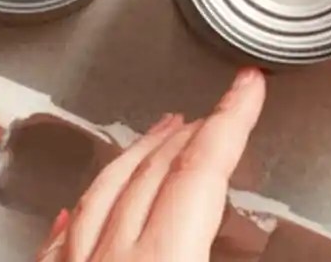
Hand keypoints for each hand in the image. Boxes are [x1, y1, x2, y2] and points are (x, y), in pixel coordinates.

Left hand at [36, 68, 265, 261]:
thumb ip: (240, 252)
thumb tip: (271, 246)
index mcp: (166, 260)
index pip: (201, 170)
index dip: (230, 120)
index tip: (247, 87)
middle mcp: (114, 259)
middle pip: (154, 173)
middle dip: (192, 133)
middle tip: (218, 113)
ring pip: (102, 194)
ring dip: (137, 156)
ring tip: (159, 135)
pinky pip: (59, 244)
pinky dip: (77, 215)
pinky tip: (72, 211)